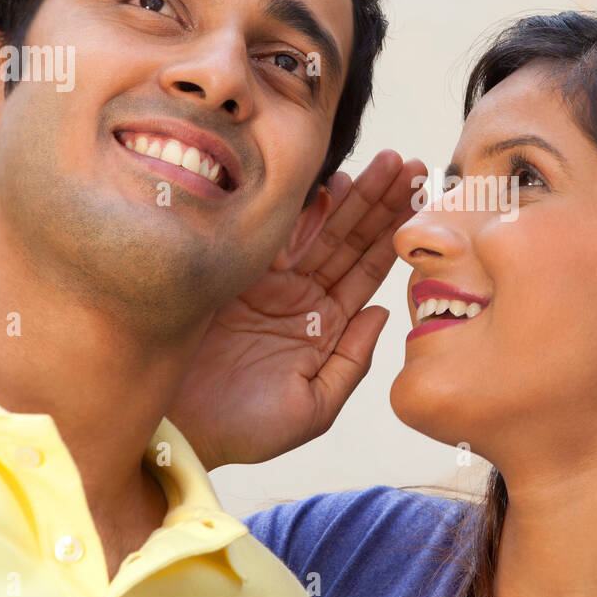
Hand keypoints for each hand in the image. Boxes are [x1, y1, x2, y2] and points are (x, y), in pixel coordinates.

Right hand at [169, 150, 426, 468]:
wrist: (174, 431)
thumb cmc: (242, 430)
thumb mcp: (312, 407)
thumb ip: (351, 362)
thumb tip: (384, 311)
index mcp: (323, 327)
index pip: (367, 272)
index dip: (395, 237)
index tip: (423, 203)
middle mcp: (298, 297)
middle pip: (349, 240)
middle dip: (380, 203)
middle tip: (410, 165)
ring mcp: (265, 280)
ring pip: (319, 230)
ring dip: (352, 196)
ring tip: (385, 164)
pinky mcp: (231, 272)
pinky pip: (272, 235)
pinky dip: (300, 209)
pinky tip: (329, 182)